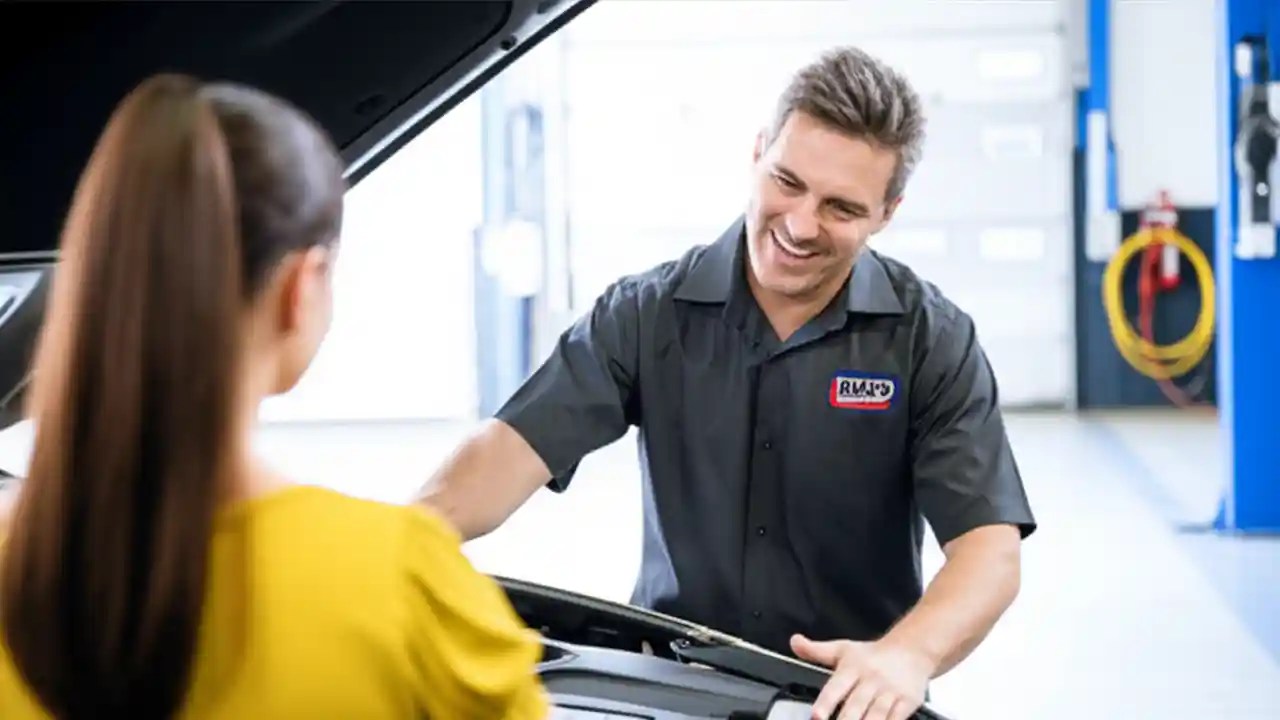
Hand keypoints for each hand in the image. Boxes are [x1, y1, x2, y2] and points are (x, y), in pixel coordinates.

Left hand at [790, 634, 932, 719]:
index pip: (836, 687)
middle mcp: (871, 679)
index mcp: (852, 667)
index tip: (817, 716)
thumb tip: (794, 642)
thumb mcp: (843, 649)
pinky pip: (897, 718)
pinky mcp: (907, 702)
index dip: (825, 703)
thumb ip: (816, 651)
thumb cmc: (872, 655)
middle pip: (856, 705)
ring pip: (876, 715)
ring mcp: (890, 691)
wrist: (911, 650)